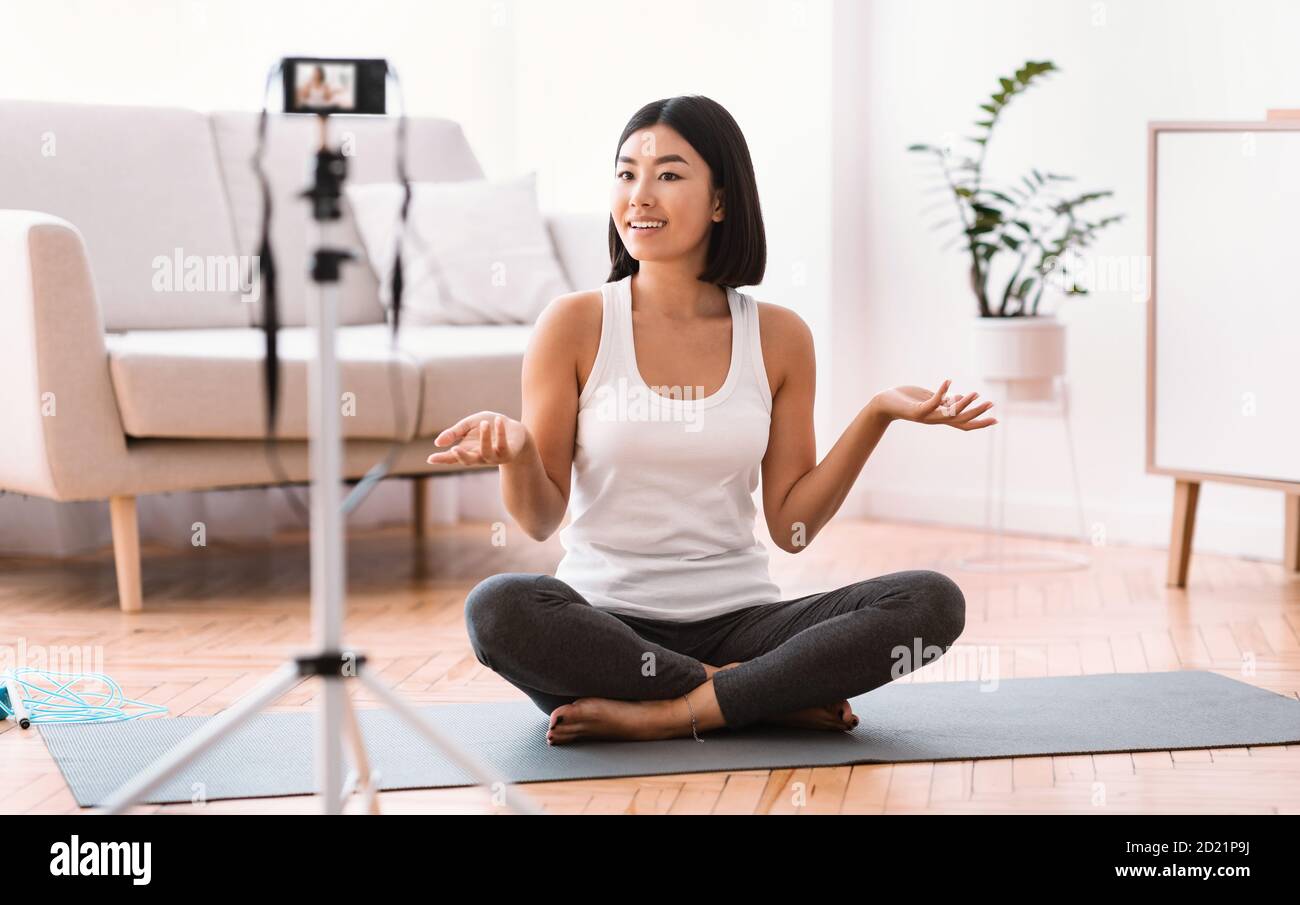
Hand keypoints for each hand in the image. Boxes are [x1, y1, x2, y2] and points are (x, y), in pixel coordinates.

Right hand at [426, 411, 530, 466]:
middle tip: (454, 449)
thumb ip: (455, 432)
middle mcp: (479, 456)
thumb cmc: (490, 427)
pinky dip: (500, 432)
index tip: (430, 459)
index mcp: (468, 450)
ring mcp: (494, 457)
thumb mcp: (470, 424)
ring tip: (484, 422)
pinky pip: (502, 445)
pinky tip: (498, 420)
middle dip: (461, 456)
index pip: (452, 457)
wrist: (514, 429)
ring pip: (486, 452)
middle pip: (468, 460)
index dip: (442, 459)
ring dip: (485, 437)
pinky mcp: (507, 453)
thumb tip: (438, 442)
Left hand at [871, 379, 997, 430]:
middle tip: (991, 403)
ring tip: (976, 394)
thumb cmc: (908, 400)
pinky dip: (941, 392)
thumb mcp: (930, 400)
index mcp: (940, 417)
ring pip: (950, 413)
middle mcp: (935, 419)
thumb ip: (944, 401)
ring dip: (964, 403)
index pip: (964, 423)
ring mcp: (927, 416)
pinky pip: (932, 402)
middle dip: (977, 412)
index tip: (996, 420)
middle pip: (961, 419)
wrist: (885, 404)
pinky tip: (949, 381)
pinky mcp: (917, 410)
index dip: (979, 422)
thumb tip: (959, 398)